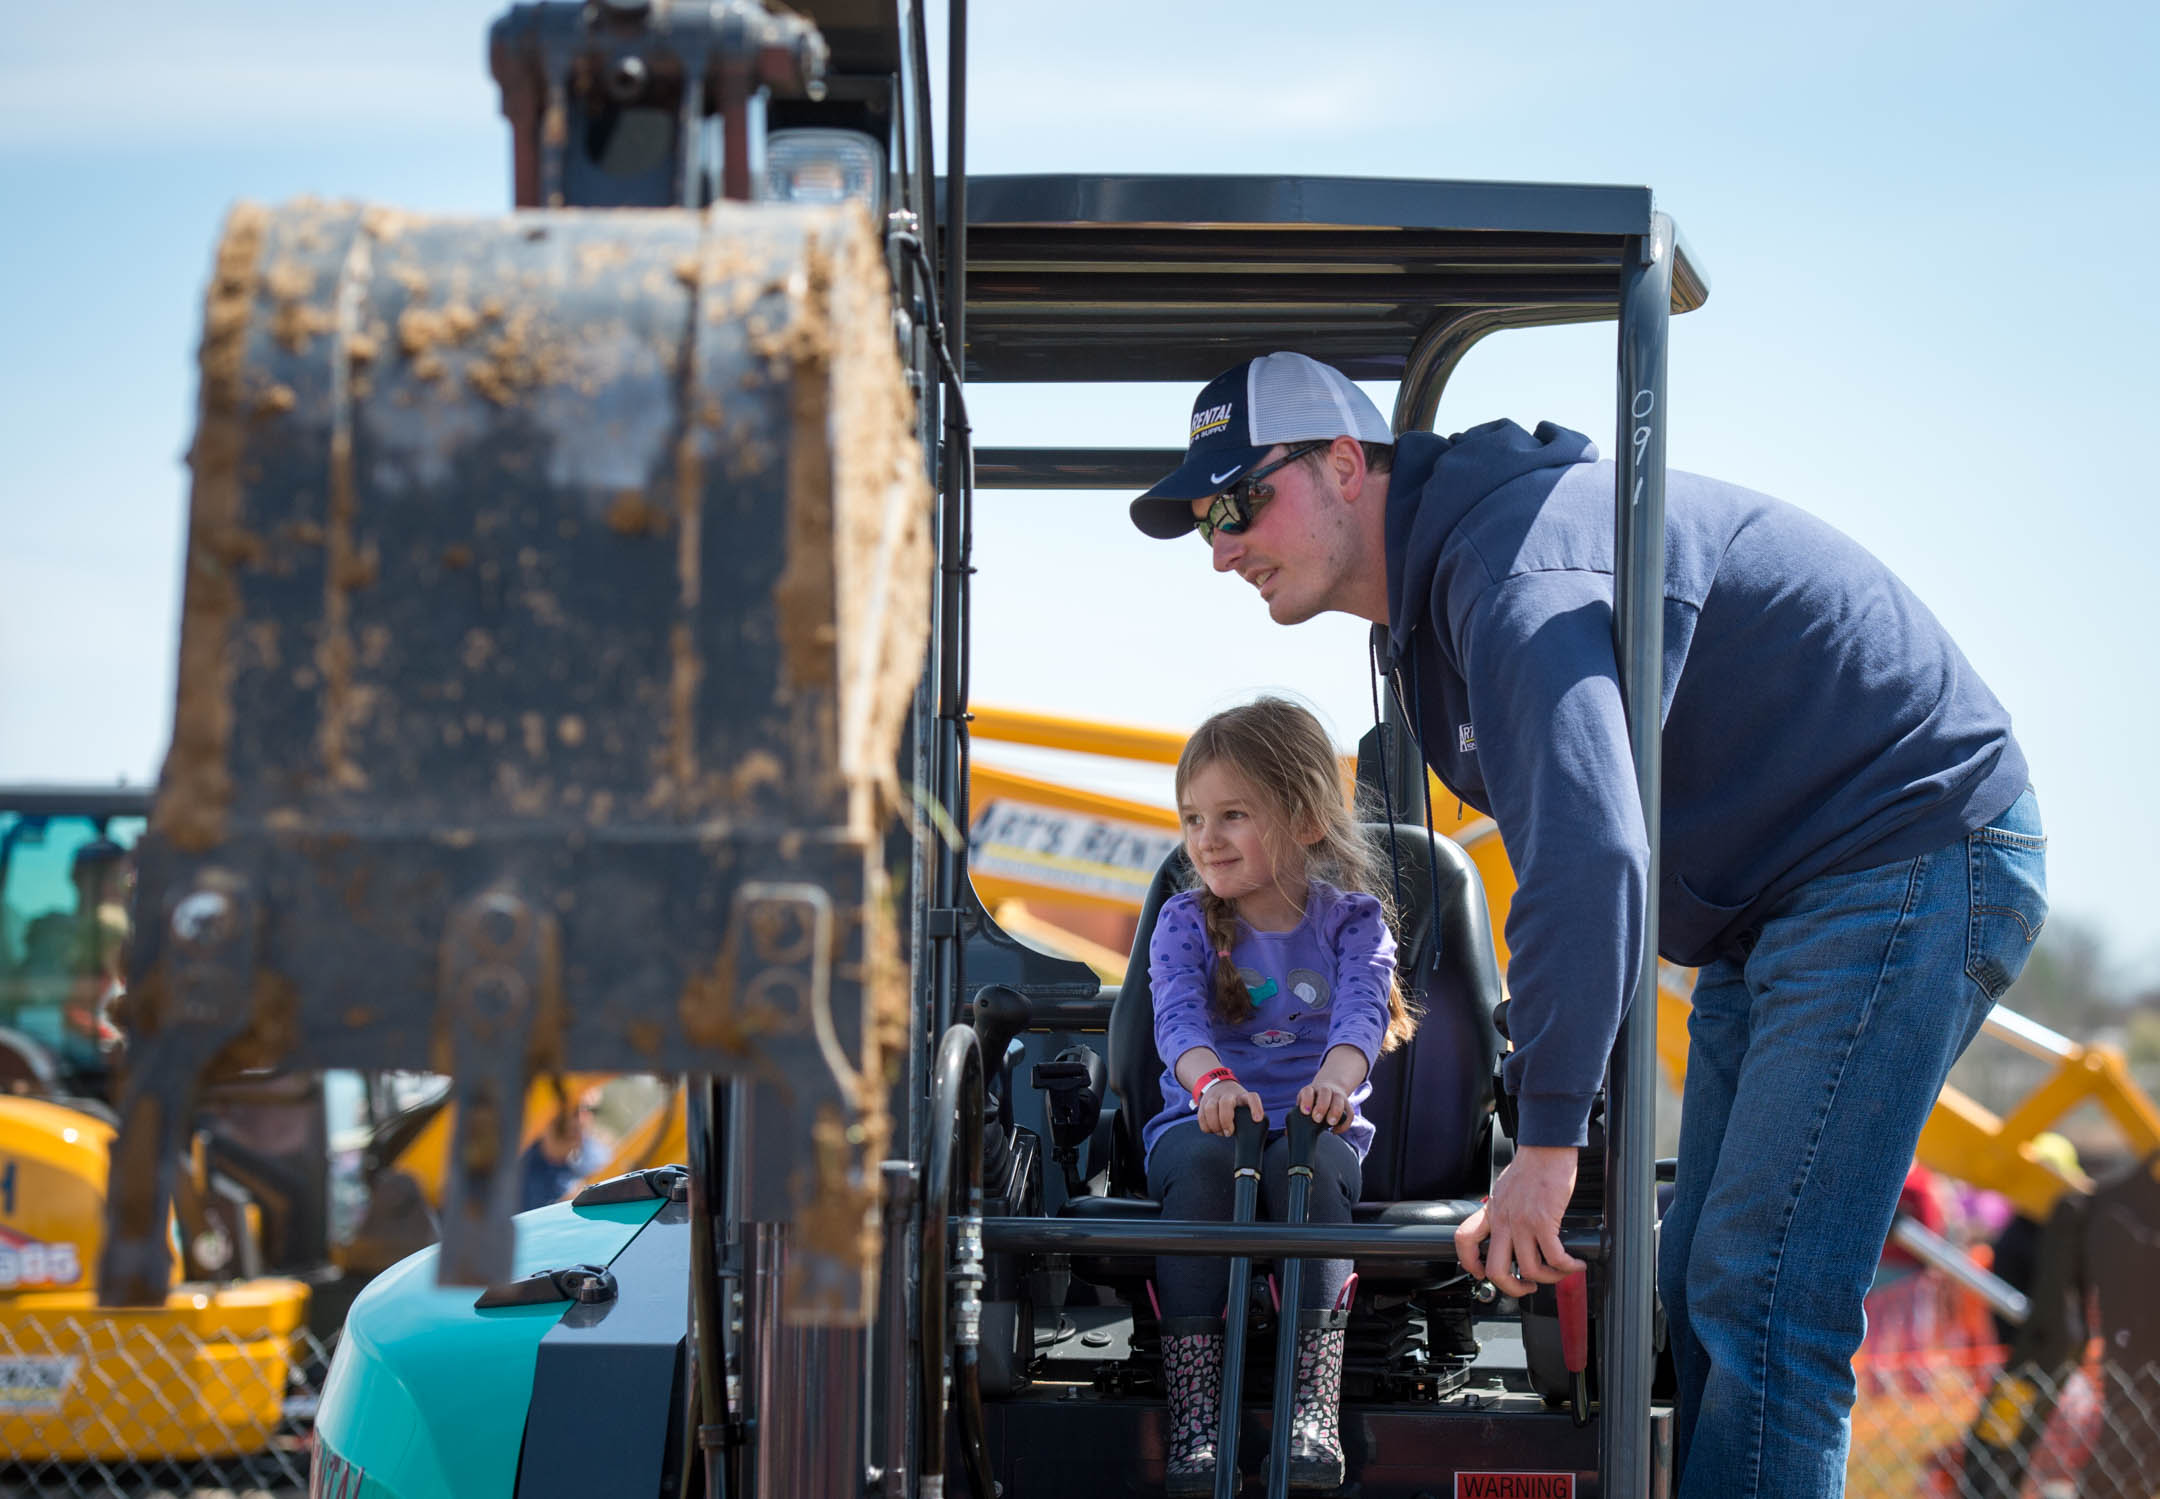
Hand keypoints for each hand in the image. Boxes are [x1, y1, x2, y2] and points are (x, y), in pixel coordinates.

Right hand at [1198, 1079, 1264, 1135]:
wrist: (1218, 1085)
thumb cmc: (1236, 1104)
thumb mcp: (1245, 1106)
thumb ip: (1248, 1118)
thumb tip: (1251, 1139)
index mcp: (1243, 1097)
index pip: (1252, 1098)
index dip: (1255, 1108)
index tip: (1257, 1119)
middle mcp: (1228, 1095)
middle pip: (1226, 1103)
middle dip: (1226, 1121)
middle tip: (1229, 1133)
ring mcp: (1214, 1097)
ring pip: (1210, 1108)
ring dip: (1214, 1125)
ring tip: (1220, 1132)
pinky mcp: (1203, 1103)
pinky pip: (1201, 1116)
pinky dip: (1206, 1126)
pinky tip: (1212, 1130)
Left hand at [1296, 1077, 1353, 1132]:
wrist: (1330, 1089)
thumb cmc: (1312, 1102)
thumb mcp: (1303, 1104)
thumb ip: (1296, 1117)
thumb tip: (1287, 1134)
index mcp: (1311, 1090)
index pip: (1308, 1091)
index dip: (1306, 1100)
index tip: (1304, 1112)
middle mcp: (1325, 1090)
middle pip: (1325, 1093)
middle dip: (1321, 1106)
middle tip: (1316, 1119)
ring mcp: (1337, 1095)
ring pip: (1339, 1099)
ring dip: (1335, 1111)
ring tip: (1330, 1123)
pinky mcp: (1347, 1105)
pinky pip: (1349, 1113)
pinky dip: (1344, 1123)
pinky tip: (1335, 1131)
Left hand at [1454, 1144, 1583, 1297]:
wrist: (1546, 1146)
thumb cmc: (1531, 1165)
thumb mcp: (1505, 1190)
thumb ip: (1504, 1211)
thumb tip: (1511, 1231)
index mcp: (1492, 1212)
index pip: (1465, 1240)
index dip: (1470, 1263)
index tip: (1482, 1273)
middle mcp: (1503, 1220)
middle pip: (1496, 1269)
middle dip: (1513, 1288)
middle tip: (1527, 1287)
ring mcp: (1522, 1222)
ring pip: (1528, 1269)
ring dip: (1547, 1278)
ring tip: (1558, 1273)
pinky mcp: (1544, 1220)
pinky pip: (1554, 1256)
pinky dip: (1567, 1266)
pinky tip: (1574, 1263)